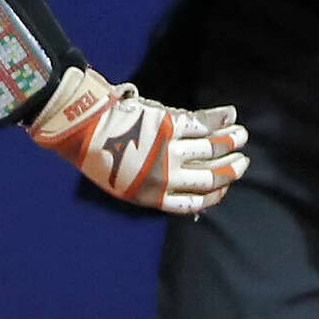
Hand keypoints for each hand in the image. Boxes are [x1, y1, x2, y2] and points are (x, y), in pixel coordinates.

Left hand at [27, 65, 248, 214]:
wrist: (76, 124)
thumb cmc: (94, 150)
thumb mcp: (120, 181)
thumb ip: (150, 187)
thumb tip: (183, 194)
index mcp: (150, 196)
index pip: (194, 202)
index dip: (215, 194)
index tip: (225, 186)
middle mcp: (163, 177)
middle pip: (210, 178)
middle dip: (231, 170)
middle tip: (242, 162)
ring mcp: (167, 150)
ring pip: (211, 150)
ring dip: (231, 142)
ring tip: (241, 136)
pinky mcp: (166, 124)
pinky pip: (202, 124)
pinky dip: (219, 120)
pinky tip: (230, 116)